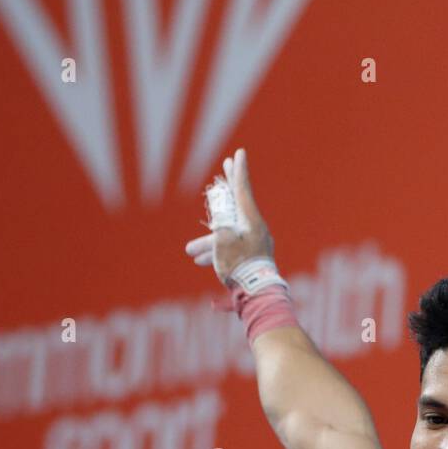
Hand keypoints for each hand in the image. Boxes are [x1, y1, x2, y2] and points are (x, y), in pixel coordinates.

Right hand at [185, 148, 274, 284]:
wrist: (257, 296)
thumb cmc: (239, 267)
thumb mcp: (223, 242)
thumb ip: (220, 226)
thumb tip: (220, 226)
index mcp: (252, 221)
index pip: (243, 190)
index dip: (238, 171)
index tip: (239, 153)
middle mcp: (255, 230)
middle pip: (237, 205)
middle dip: (225, 190)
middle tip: (225, 167)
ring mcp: (254, 244)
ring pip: (228, 234)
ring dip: (208, 242)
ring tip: (190, 251)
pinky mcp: (251, 259)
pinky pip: (231, 250)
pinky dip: (217, 254)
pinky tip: (201, 263)